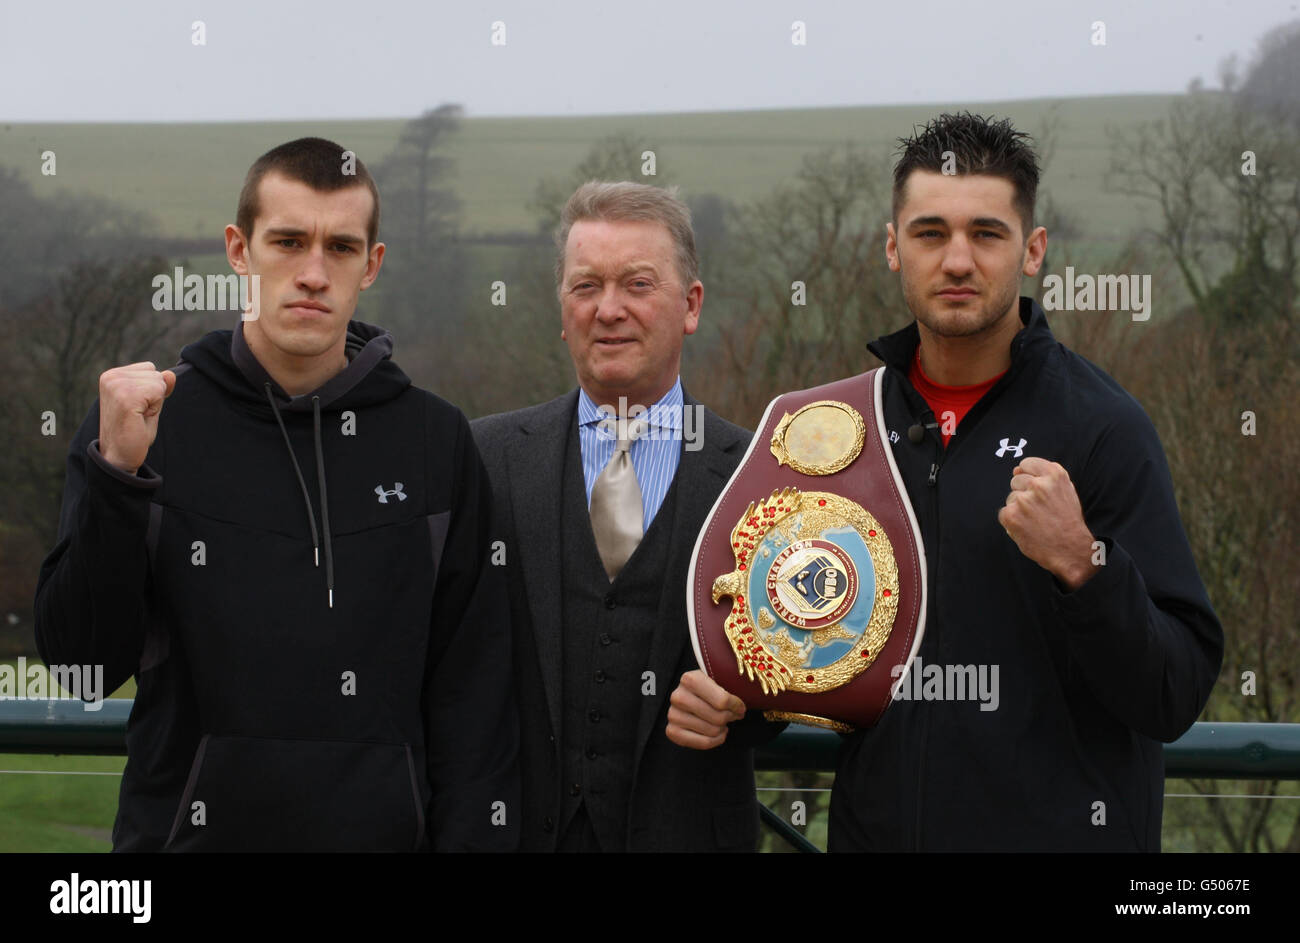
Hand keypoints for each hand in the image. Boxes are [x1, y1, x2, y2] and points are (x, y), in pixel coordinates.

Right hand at [98, 362, 175, 473]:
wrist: (119, 457)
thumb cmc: (134, 432)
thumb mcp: (150, 404)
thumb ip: (159, 387)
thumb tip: (171, 374)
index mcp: (112, 375)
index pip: (150, 369)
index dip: (151, 391)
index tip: (136, 408)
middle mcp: (111, 376)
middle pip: (156, 373)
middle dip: (154, 396)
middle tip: (138, 415)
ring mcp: (116, 385)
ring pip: (159, 382)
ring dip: (155, 403)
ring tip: (138, 417)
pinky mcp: (126, 396)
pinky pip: (158, 391)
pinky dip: (155, 407)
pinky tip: (139, 418)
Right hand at [666, 669, 745, 749]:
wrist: (693, 697)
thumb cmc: (712, 689)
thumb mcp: (720, 680)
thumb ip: (733, 685)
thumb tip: (759, 696)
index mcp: (690, 678)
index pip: (722, 701)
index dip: (736, 706)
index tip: (741, 707)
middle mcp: (678, 696)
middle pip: (718, 717)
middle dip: (731, 718)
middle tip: (734, 716)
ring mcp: (672, 714)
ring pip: (712, 730)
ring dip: (723, 729)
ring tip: (724, 722)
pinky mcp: (672, 730)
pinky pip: (703, 743)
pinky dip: (716, 740)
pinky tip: (718, 734)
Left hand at [997, 457, 1096, 590]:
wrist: (1070, 550)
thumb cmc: (1068, 521)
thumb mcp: (1066, 491)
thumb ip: (1044, 476)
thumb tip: (1016, 469)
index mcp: (1054, 475)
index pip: (1027, 464)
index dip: (1028, 476)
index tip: (1034, 488)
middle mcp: (1038, 485)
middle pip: (1016, 480)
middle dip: (1024, 493)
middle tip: (1039, 510)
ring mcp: (1023, 500)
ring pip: (1011, 498)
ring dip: (1018, 508)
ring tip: (1036, 520)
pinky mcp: (1011, 515)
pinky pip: (1004, 513)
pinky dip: (1012, 521)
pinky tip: (1027, 528)